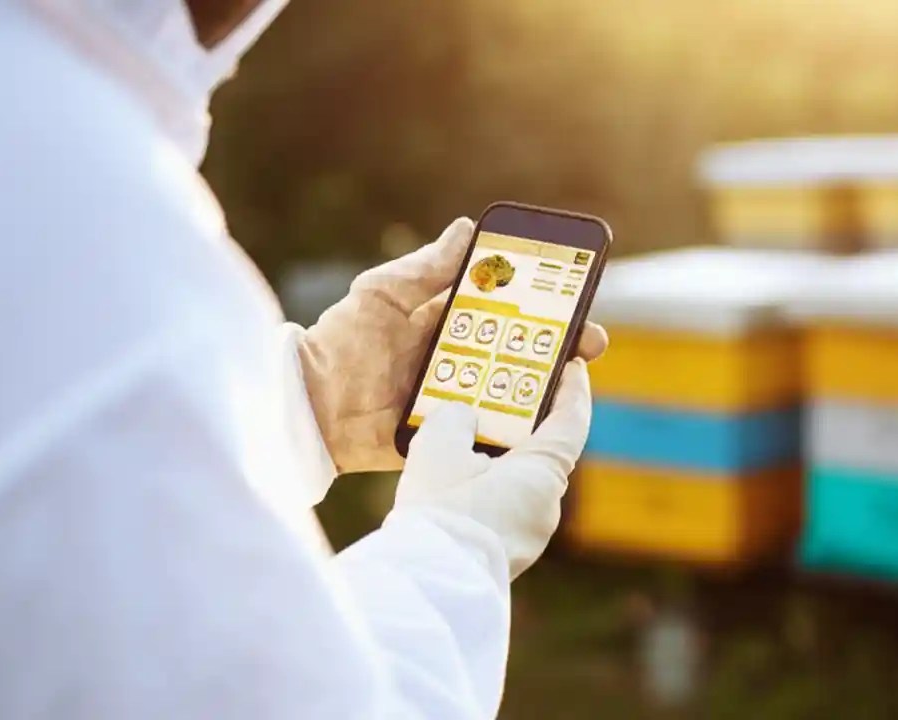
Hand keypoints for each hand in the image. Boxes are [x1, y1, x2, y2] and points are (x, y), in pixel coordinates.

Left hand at [297, 218, 608, 473]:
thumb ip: (424, 268)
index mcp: (448, 323)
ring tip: (573, 379)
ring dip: (548, 386)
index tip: (574, 292)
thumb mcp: (382, 294)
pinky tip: (546, 423)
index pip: (507, 309)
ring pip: (517, 392)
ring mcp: (460, 399)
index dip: (542, 302)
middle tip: (589, 341)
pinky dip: (519, 428)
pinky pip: (492, 433)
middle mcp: (461, 361)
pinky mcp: (452, 437)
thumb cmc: (341, 342)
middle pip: (524, 352)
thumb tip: (466, 228)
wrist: (309, 408)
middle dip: (562, 345)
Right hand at [393, 359, 591, 578]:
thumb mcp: (439, 446)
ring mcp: (528, 536)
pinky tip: (452, 482)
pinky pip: (500, 510)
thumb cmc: (441, 513)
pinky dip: (484, 489)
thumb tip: (462, 418)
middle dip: (523, 423)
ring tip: (463, 437)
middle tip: (500, 394)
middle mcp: (546, 507)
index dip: (572, 389)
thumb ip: (455, 418)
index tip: (571, 365)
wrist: (426, 585)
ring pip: (517, 483)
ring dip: (497, 459)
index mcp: (544, 474)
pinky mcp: (505, 556)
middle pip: (542, 451)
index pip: (572, 421)